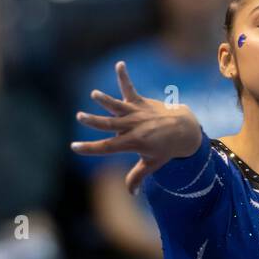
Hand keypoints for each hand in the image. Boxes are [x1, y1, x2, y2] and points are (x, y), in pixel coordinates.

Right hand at [73, 61, 202, 195]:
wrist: (184, 130)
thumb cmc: (166, 149)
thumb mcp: (152, 164)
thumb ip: (138, 177)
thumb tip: (130, 194)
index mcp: (132, 143)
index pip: (107, 147)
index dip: (89, 148)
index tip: (74, 147)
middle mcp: (133, 127)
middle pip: (109, 125)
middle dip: (93, 121)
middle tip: (80, 117)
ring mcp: (136, 113)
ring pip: (117, 106)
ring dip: (106, 100)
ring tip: (95, 94)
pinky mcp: (140, 102)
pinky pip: (130, 89)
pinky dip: (124, 77)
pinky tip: (120, 64)